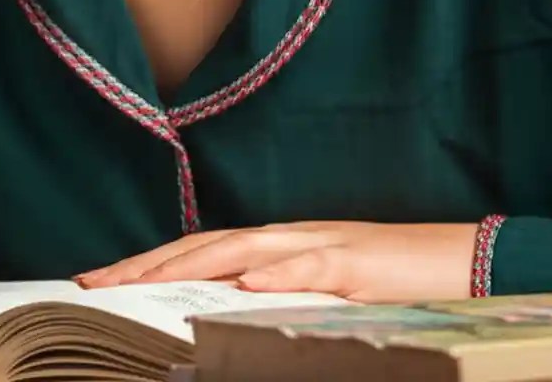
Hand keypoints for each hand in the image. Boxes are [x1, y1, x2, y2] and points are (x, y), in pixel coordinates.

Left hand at [74, 221, 478, 302]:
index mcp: (270, 246)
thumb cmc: (383, 280)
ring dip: (184, 264)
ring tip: (138, 282)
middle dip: (143, 264)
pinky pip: (311, 266)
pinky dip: (277, 272)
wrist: (458, 260)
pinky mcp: (354, 262)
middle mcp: (282, 238)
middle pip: (199, 246)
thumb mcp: (313, 291)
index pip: (193, 251)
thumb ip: (266, 294)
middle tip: (94, 284)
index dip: (144, 263)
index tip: (98, 281)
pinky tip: (245, 284)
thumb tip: (216, 313)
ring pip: (239, 250)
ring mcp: (316, 245)